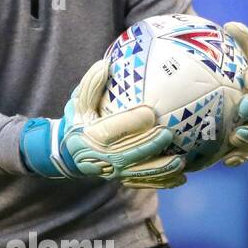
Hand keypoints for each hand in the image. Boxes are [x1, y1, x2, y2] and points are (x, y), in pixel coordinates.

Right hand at [18, 59, 185, 182]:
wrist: (66, 153)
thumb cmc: (76, 121)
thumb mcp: (78, 102)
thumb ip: (91, 85)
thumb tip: (105, 64)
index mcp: (89, 136)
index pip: (111, 131)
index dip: (130, 123)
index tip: (149, 113)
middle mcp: (101, 157)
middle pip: (128, 154)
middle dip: (149, 145)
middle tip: (168, 134)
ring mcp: (112, 171)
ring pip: (138, 173)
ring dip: (160, 169)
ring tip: (181, 162)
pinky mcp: (121, 179)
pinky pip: (143, 183)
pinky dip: (162, 182)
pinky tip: (180, 179)